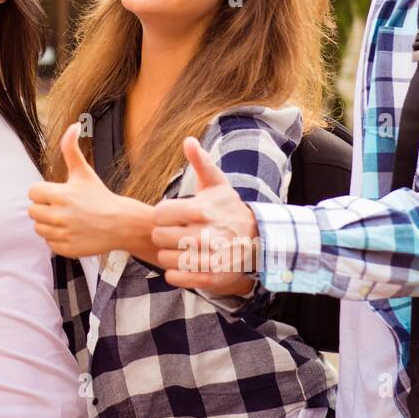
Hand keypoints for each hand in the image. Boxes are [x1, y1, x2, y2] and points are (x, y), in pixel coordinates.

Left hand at [27, 123, 135, 258]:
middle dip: (44, 208)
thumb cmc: (99, 196)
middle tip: (63, 207)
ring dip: (49, 224)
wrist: (121, 223)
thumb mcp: (83, 172)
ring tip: (68, 219)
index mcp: (61, 195)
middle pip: (33, 212)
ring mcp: (63, 234)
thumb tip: (73, 125)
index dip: (43, 193)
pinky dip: (57, 239)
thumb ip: (71, 149)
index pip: (32, 193)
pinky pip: (49, 243)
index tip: (57, 194)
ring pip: (39, 228)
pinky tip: (72, 232)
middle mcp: (60, 216)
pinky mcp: (66, 249)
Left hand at [149, 137, 260, 294]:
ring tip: (177, 248)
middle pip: (160, 236)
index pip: (160, 213)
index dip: (161, 214)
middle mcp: (207, 234)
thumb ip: (201, 162)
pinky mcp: (212, 277)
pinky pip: (177, 277)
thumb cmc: (229, 209)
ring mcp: (210, 258)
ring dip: (167, 254)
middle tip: (173, 233)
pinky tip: (179, 264)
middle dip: (162, 234)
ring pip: (167, 258)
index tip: (170, 215)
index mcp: (202, 209)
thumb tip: (188, 140)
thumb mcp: (217, 184)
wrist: (258, 239)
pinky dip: (174, 273)